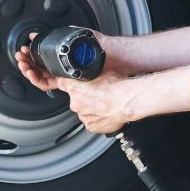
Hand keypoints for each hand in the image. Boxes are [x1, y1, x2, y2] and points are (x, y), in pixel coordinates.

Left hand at [16, 44, 134, 134]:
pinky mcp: (90, 125)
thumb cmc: (115, 85)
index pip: (63, 84)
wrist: (126, 100)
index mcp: (73, 87)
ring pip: (84, 110)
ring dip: (91, 107)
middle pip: (76, 98)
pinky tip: (105, 112)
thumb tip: (83, 65)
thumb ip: (85, 69)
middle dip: (84, 96)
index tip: (74, 85)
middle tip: (97, 94)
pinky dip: (96, 118)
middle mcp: (75, 102)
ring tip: (104, 103)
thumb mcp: (96, 69)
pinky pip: (91, 121)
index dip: (70, 84)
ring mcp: (82, 115)